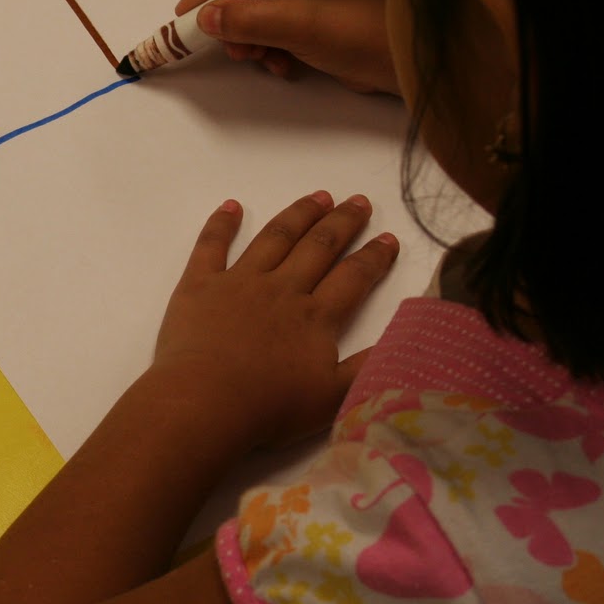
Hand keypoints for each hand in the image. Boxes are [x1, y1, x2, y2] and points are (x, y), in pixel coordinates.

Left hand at [151, 192, 398, 449]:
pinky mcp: (199, 284)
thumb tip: (403, 341)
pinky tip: (231, 206)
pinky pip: (212, 246)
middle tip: (359, 201)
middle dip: (343, 222)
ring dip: (299, 214)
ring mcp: (239, 282)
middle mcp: (282, 289)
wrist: (205, 403)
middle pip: (319, 247)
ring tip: (318, 196)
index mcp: (316, 316)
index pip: (354, 277)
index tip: (389, 238)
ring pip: (276, 237)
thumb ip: (369, 368)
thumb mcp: (334, 398)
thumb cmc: (270, 408)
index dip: (375, 257)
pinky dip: (221, 223)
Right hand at [178, 0, 397, 95]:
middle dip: (230, 18)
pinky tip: (283, 66)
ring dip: (249, 39)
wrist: (411, 65)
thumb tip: (205, 17)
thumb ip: (251, 19)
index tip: (189, 18)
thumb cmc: (364, 35)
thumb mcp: (303, 26)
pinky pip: (271, 28)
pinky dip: (268, 48)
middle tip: (233, 49)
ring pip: (252, 10)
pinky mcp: (312, 17)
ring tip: (262, 60)